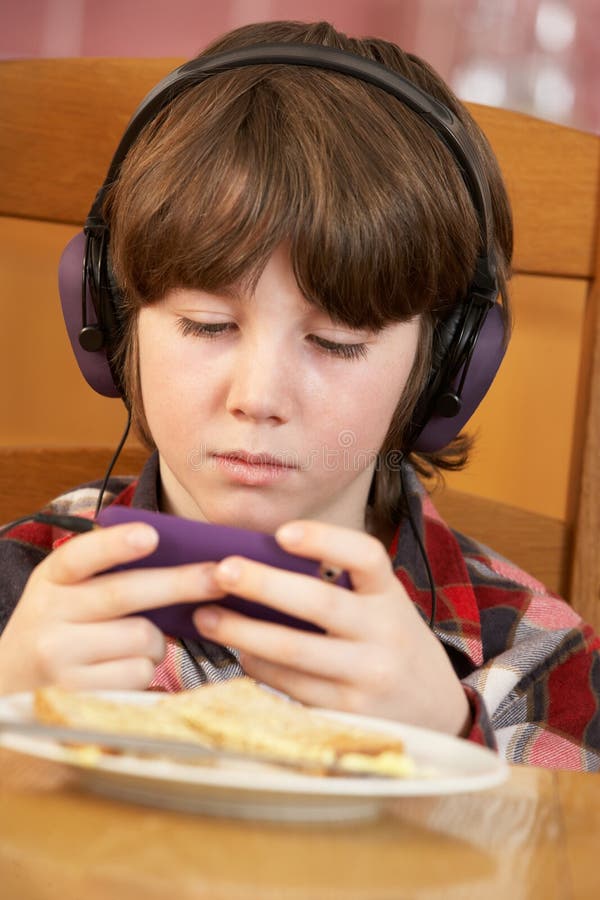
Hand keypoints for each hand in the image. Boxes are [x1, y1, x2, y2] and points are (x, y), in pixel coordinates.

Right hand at [0, 523, 225, 693]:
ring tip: (139, 639)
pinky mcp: (76, 690)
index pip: (81, 555)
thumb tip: (186, 563)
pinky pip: (138, 672)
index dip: (117, 544)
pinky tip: (124, 665)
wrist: (11, 677)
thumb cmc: (62, 623)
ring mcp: (60, 654)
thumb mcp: (69, 588)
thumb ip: (109, 572)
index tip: (152, 534)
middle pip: (124, 594)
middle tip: (219, 575)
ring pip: (141, 636)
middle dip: (180, 582)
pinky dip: (146, 667)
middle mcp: (50, 612)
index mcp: (53, 576)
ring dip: (157, 638)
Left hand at [193, 520, 470, 735]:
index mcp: (391, 596)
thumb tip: (262, 566)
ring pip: (294, 651)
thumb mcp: (383, 608)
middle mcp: (385, 633)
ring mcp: (367, 676)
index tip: (282, 532)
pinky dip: (258, 667)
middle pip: (319, 602)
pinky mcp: (347, 713)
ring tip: (206, 616)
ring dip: (243, 632)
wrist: (437, 713)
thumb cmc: (392, 645)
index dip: (324, 539)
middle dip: (263, 584)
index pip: (365, 556)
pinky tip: (239, 652)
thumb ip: (343, 589)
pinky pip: (290, 686)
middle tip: (221, 571)